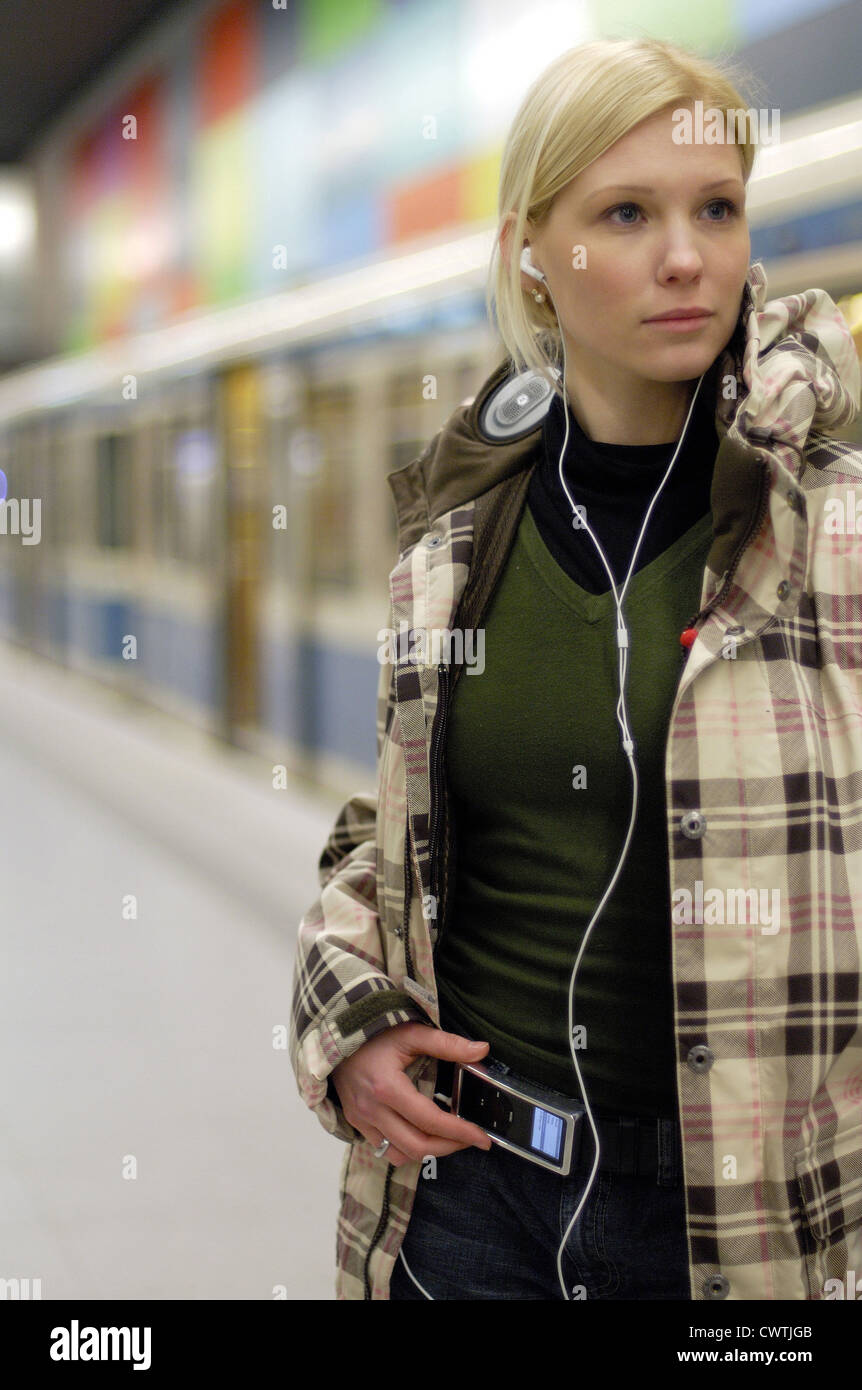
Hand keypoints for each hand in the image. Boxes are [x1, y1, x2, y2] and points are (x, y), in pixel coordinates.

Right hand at [331, 1022, 492, 1166]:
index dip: (460, 1132)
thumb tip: (481, 1050)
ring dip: (427, 1152)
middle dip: (449, 1147)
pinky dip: (406, 1148)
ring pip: (399, 1154)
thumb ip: (447, 1044)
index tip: (482, 1137)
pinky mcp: (356, 1122)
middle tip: (469, 1139)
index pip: (430, 1121)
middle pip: (417, 1147)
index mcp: (387, 1088)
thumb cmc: (374, 1033)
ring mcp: (361, 1119)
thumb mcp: (412, 1033)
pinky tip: (420, 1133)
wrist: (336, 1033)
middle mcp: (372, 1109)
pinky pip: (384, 1149)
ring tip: (447, 1138)